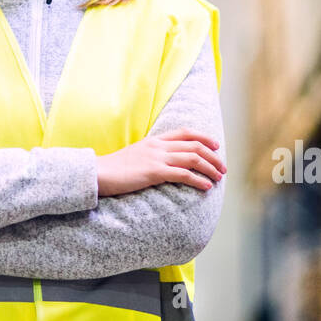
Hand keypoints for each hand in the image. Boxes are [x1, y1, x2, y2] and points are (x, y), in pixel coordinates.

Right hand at [95, 129, 225, 196]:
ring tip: (219, 178)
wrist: (98, 173)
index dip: (203, 138)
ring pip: (192, 158)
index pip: (184, 133)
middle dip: (212, 156)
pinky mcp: (154, 172)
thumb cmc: (114, 169)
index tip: (215, 145)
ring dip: (209, 168)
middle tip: (222, 167)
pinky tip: (206, 187)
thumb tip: (162, 164)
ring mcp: (156, 158)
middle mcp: (158, 146)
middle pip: (194, 145)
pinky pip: (183, 174)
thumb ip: (150, 155)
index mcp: (153, 140)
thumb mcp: (135, 156)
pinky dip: (198, 180)